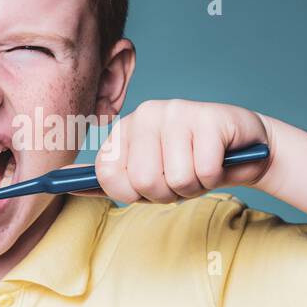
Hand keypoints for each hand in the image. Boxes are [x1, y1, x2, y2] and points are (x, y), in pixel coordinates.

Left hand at [73, 99, 272, 203]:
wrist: (245, 151)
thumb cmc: (190, 166)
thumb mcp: (146, 177)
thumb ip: (107, 181)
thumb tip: (61, 185)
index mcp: (125, 129)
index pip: (108, 176)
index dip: (133, 193)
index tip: (150, 185)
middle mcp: (146, 114)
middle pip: (143, 181)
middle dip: (168, 193)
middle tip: (182, 178)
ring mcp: (177, 112)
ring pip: (175, 178)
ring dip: (194, 186)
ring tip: (200, 168)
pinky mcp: (208, 118)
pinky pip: (204, 171)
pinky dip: (215, 177)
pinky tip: (218, 160)